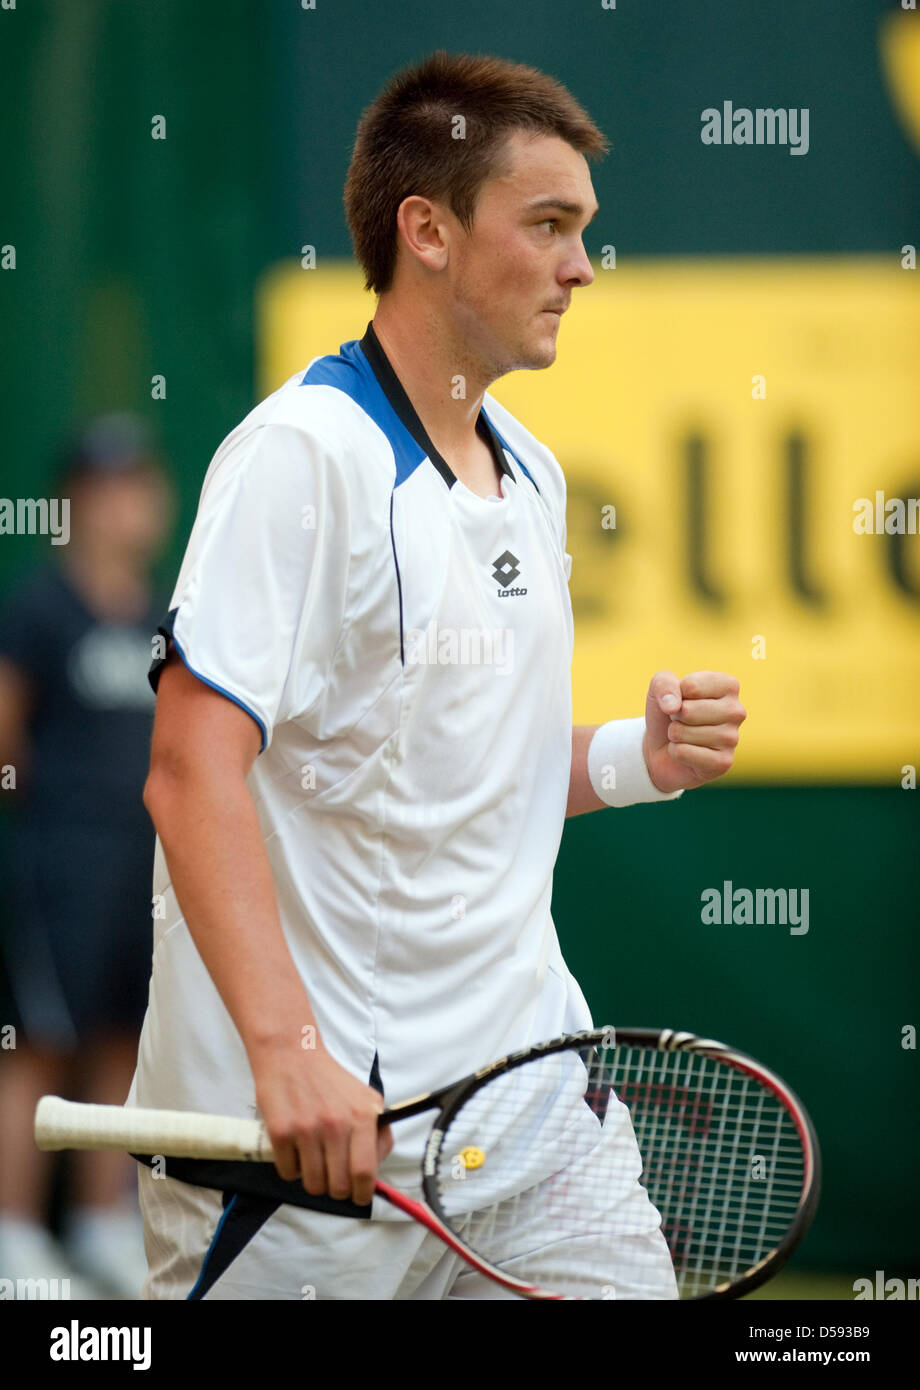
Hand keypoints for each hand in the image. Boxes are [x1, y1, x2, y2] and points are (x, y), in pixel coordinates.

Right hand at [251, 1042, 392, 1205]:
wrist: (292, 1055)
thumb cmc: (329, 1080)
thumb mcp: (365, 1098)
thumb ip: (378, 1133)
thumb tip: (376, 1173)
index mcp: (363, 1115)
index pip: (365, 1172)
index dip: (362, 1192)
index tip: (359, 1196)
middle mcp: (336, 1123)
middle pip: (338, 1185)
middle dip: (336, 1188)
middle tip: (332, 1175)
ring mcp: (307, 1129)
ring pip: (312, 1184)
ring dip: (313, 1178)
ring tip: (313, 1157)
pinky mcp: (280, 1132)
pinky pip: (288, 1173)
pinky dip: (291, 1167)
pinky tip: (295, 1147)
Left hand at [642, 670, 745, 792]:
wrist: (662, 749)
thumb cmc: (667, 714)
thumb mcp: (659, 688)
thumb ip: (663, 683)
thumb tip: (673, 707)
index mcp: (728, 686)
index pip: (691, 686)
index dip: (675, 695)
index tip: (682, 701)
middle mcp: (737, 711)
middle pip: (688, 710)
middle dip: (674, 717)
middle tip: (682, 722)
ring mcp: (733, 738)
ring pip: (684, 732)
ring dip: (674, 735)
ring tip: (684, 736)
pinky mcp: (723, 763)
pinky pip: (683, 752)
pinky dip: (675, 752)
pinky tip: (686, 753)